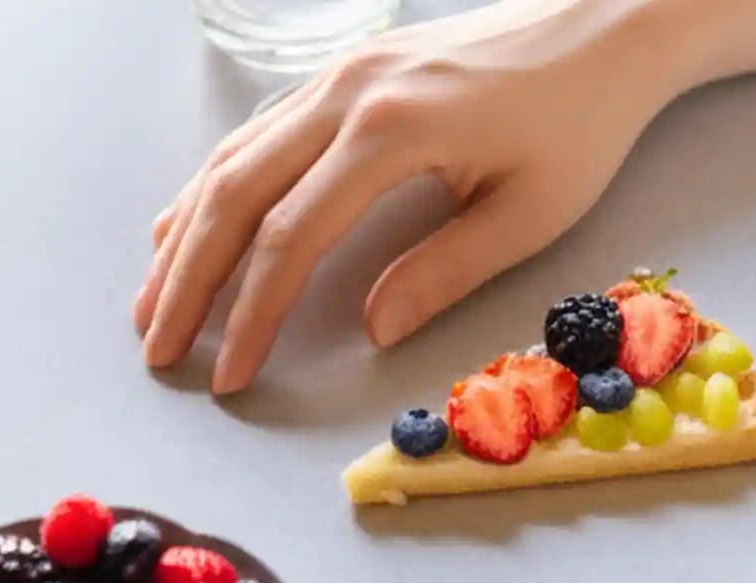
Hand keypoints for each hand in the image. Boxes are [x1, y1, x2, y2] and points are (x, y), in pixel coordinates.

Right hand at [136, 0, 676, 392]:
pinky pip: (259, 130)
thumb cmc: (582, 121)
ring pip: (233, 155)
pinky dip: (218, 183)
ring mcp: (339, 73)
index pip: (292, 237)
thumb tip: (370, 330)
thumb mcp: (529, 211)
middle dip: (187, 279)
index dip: (252, 314)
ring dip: (186, 230)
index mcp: (391, 132)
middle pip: (234, 193)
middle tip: (156, 348)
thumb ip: (444, 272)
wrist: (603, 25)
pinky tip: (193, 220)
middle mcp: (346, 93)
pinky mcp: (346, 70)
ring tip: (153, 298)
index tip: (228, 374)